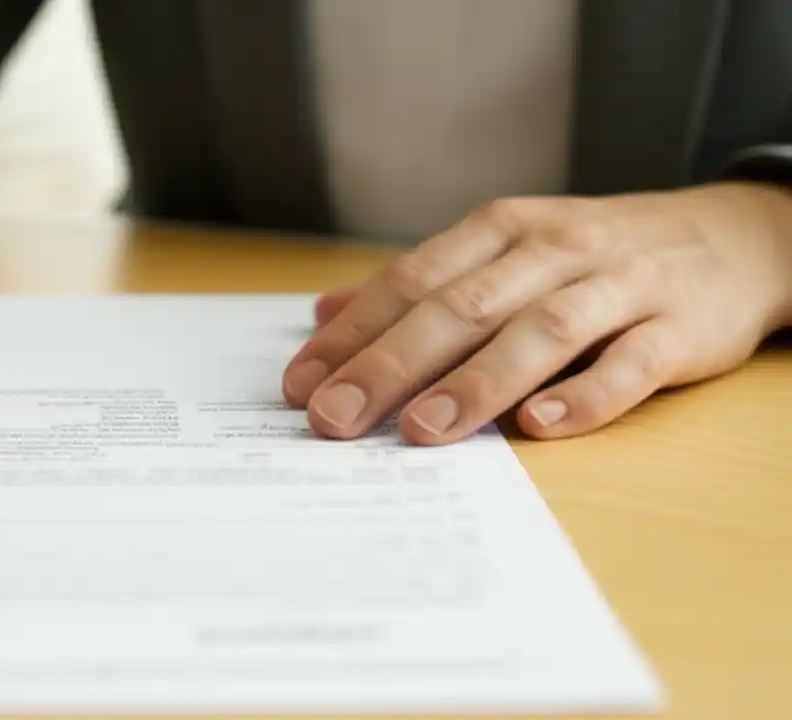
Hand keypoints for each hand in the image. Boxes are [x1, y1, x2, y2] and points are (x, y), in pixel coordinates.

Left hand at [284, 182, 791, 443]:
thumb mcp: (503, 250)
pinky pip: (632, 363)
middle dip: (392, 363)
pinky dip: (587, 394)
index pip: (413, 281)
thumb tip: (323, 315)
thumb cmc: (591, 256)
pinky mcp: (681, 328)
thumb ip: (417, 285)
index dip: (353, 333)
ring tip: (422, 430)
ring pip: (541, 331)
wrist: (733, 237)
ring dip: (478, 381)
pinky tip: (540, 426)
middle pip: (463, 306)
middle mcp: (555, 250)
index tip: (300, 382)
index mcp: (502, 231)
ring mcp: (620, 286)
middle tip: (335, 415)